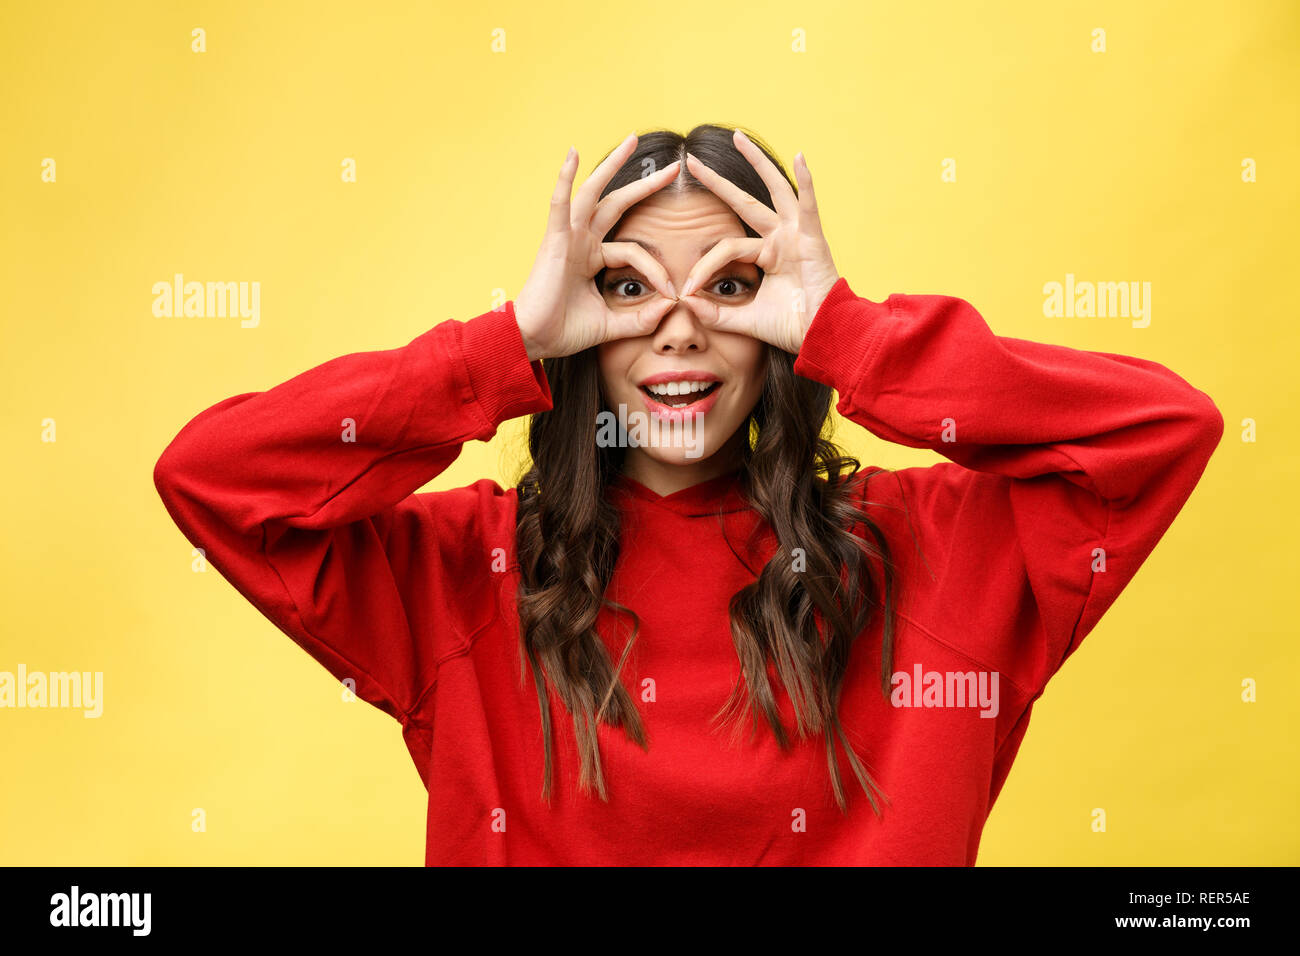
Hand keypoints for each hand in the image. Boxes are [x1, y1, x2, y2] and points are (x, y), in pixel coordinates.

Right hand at [514, 135, 683, 360]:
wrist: (534, 340)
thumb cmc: (564, 332)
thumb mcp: (612, 325)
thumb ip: (641, 318)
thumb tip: (673, 307)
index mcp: (592, 259)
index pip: (635, 252)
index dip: (657, 271)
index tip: (673, 295)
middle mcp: (581, 242)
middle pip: (617, 204)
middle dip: (645, 185)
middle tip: (674, 168)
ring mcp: (567, 238)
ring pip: (593, 193)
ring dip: (612, 166)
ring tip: (632, 141)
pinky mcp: (554, 240)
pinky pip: (560, 204)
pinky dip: (565, 178)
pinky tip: (573, 154)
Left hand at [674, 130, 839, 353]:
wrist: (822, 338)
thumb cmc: (790, 329)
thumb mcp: (744, 320)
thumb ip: (715, 312)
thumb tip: (685, 301)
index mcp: (766, 256)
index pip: (725, 249)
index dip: (702, 267)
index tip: (685, 290)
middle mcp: (780, 239)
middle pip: (744, 203)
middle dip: (717, 182)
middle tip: (692, 161)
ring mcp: (796, 235)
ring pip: (773, 191)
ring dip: (757, 162)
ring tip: (738, 137)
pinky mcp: (813, 239)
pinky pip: (808, 206)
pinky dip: (806, 181)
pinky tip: (801, 157)